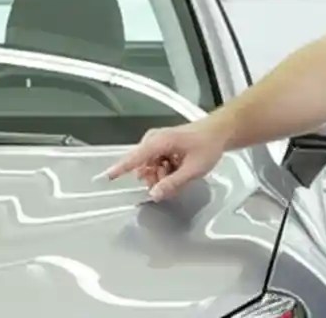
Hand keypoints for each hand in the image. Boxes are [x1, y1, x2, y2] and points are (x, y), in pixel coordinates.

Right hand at [102, 119, 228, 200]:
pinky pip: (155, 164)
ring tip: (180, 173)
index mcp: (159, 142)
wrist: (219, 132)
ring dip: (161, 175)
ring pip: (149, 168)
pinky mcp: (161, 146)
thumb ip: (172, 183)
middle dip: (155, 178)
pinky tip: (179, 168)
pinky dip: (165, 170)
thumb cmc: (207, 145)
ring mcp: (157, 143)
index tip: (106, 177)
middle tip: (175, 180)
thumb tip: (154, 194)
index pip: (134, 158)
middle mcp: (154, 140)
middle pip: (142, 167)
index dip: (119, 168)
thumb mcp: (192, 169)